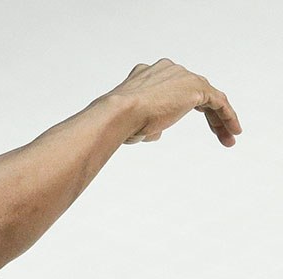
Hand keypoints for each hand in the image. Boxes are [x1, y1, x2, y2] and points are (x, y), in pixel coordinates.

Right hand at [105, 59, 240, 145]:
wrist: (118, 113)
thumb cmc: (118, 120)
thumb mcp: (132, 120)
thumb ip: (146, 122)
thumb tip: (154, 132)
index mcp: (147, 74)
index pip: (171, 87)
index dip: (179, 106)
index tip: (181, 121)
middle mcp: (167, 70)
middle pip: (194, 91)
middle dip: (206, 112)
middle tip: (215, 131)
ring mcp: (183, 77)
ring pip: (208, 97)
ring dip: (218, 118)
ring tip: (226, 137)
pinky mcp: (197, 88)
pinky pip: (218, 102)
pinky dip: (227, 116)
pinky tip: (232, 131)